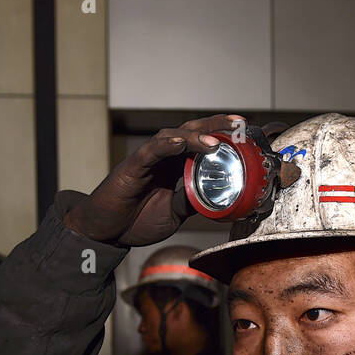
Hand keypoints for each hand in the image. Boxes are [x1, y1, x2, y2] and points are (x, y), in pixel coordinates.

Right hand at [62, 114, 288, 247]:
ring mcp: (148, 159)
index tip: (248, 134)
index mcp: (176, 166)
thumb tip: (222, 198)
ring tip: (215, 140)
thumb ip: (194, 200)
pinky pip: (151, 151)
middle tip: (240, 123)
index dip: (224, 136)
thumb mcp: (175, 212)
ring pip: (174, 136)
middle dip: (217, 126)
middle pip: (193, 132)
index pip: (203, 143)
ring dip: (196, 136)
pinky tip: (181, 143)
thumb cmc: (136, 219)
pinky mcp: (132, 166)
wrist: (106, 231)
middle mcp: (164, 157)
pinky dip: (167, 145)